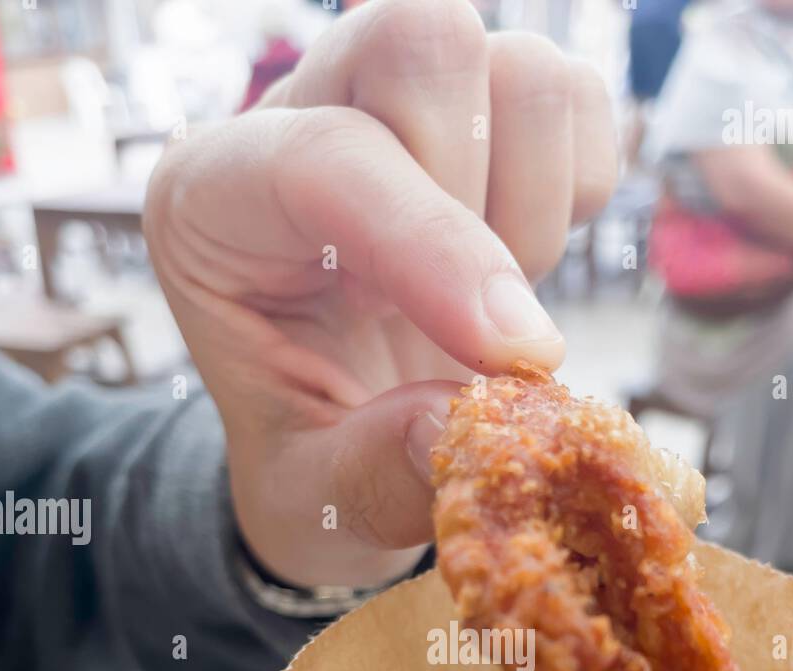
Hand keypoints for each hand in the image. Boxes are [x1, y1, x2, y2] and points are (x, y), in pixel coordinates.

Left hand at [143, 0, 616, 588]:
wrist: (342, 446)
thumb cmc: (309, 464)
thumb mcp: (312, 502)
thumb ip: (370, 477)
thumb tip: (456, 430)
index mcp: (213, 201)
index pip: (325, 154)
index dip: (432, 244)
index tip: (514, 356)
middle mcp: (301, 117)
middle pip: (423, 42)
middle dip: (479, 204)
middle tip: (465, 328)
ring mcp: (397, 105)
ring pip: (518, 70)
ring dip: (537, 209)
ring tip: (485, 311)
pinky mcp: (484, 116)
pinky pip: (576, 104)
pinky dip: (578, 193)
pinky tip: (518, 268)